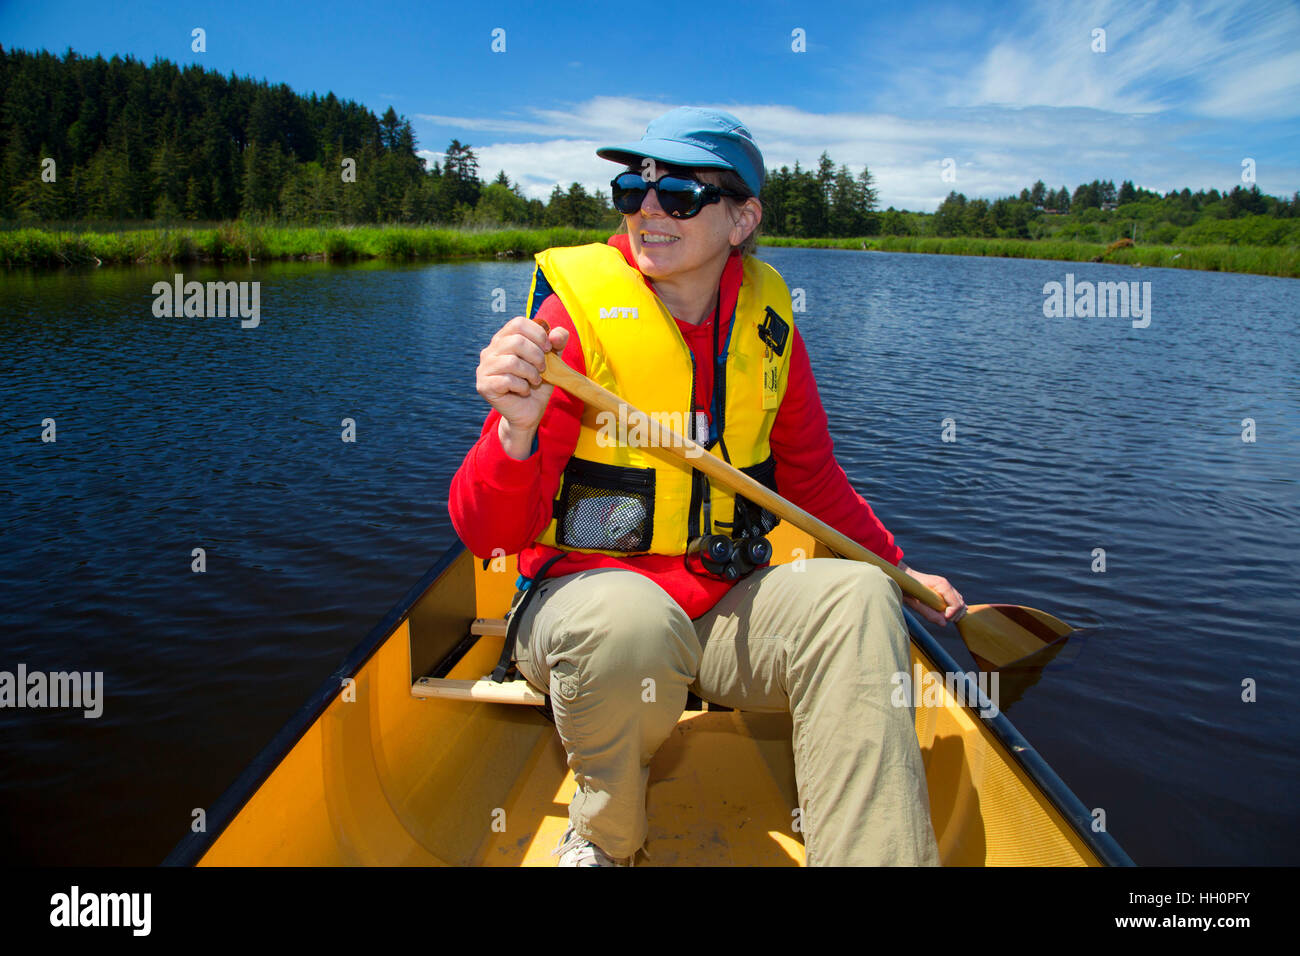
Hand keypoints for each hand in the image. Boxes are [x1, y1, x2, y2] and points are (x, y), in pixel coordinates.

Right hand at [476, 315, 569, 459]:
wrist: (528, 412)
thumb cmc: (537, 383)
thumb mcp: (552, 361)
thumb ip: (557, 343)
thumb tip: (556, 334)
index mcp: (504, 339)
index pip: (518, 323)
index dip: (538, 334)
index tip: (548, 349)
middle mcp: (490, 350)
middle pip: (516, 341)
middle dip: (537, 356)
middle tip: (543, 369)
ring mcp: (484, 367)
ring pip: (511, 361)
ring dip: (531, 373)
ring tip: (535, 381)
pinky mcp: (484, 385)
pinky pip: (506, 380)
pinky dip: (522, 386)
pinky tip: (524, 391)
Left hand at [898, 564, 966, 627]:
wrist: (902, 578)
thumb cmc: (908, 589)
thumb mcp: (916, 604)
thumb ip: (930, 614)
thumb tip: (944, 624)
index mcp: (942, 586)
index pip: (957, 604)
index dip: (951, 615)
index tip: (943, 619)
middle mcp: (946, 584)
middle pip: (960, 603)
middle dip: (954, 614)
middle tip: (942, 618)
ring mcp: (945, 585)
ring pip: (959, 601)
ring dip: (954, 610)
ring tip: (943, 615)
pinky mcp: (943, 588)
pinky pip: (953, 598)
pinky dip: (952, 606)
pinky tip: (944, 611)